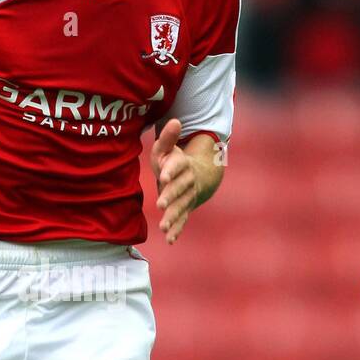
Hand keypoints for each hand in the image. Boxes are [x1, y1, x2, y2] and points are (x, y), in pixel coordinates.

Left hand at [150, 118, 197, 244]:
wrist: (199, 175)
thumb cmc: (175, 160)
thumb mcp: (168, 148)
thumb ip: (168, 138)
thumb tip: (175, 121)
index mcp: (183, 164)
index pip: (178, 166)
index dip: (171, 170)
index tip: (163, 176)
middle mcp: (188, 181)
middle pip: (180, 189)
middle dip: (171, 196)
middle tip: (160, 204)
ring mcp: (188, 196)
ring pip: (182, 206)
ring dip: (173, 216)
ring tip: (163, 227)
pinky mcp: (186, 209)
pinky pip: (183, 219)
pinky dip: (177, 229)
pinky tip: (169, 239)